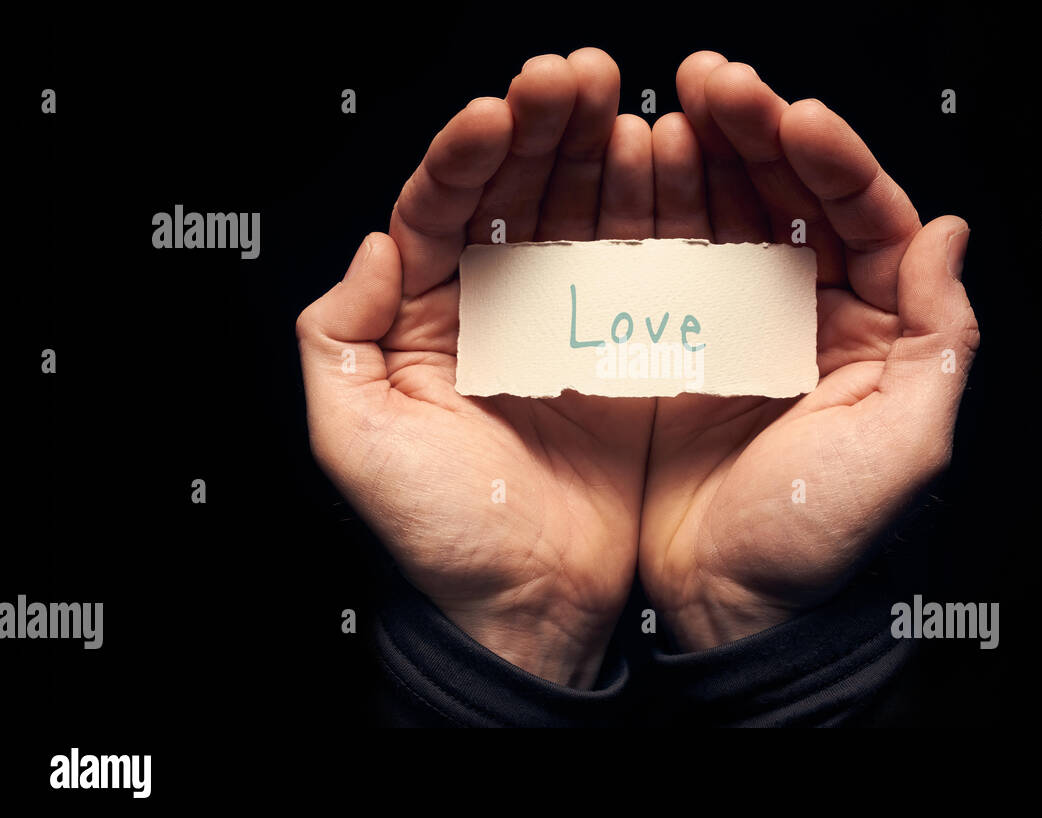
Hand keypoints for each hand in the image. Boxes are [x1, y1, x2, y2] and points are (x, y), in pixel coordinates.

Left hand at [296, 49, 656, 687]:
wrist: (530, 608)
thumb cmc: (440, 535)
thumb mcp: (356, 438)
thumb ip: (337, 336)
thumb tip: (372, 246)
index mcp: (423, 316)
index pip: (441, 207)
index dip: (469, 153)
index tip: (500, 113)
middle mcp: (496, 308)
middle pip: (517, 192)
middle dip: (544, 127)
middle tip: (573, 77)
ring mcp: (568, 323)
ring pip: (582, 215)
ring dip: (602, 153)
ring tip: (624, 106)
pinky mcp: (630, 348)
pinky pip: (642, 268)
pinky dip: (655, 219)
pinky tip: (666, 174)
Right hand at [638, 52, 979, 649]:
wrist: (726, 608)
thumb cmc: (818, 539)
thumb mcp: (904, 446)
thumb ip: (939, 339)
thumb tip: (947, 234)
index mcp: (872, 329)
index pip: (864, 217)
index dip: (834, 159)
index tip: (795, 117)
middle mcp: (803, 314)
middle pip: (785, 197)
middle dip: (753, 132)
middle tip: (715, 82)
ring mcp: (730, 324)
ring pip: (719, 214)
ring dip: (695, 155)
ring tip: (665, 109)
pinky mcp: (666, 343)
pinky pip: (659, 260)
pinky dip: (644, 213)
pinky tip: (627, 171)